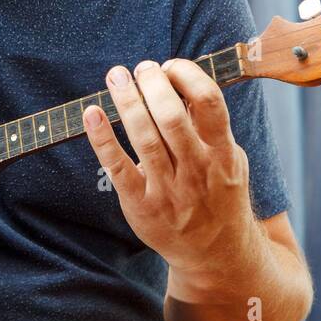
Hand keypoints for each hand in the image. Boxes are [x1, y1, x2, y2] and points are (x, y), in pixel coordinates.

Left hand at [82, 59, 255, 279]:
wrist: (216, 253)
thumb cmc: (218, 194)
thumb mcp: (228, 159)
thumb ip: (207, 124)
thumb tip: (181, 80)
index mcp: (223, 153)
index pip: (209, 102)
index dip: (187, 75)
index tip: (171, 66)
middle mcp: (197, 170)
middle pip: (171, 116)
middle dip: (152, 84)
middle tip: (141, 68)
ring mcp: (169, 190)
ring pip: (144, 137)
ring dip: (126, 101)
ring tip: (116, 76)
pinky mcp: (142, 206)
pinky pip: (118, 167)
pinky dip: (102, 138)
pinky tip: (92, 114)